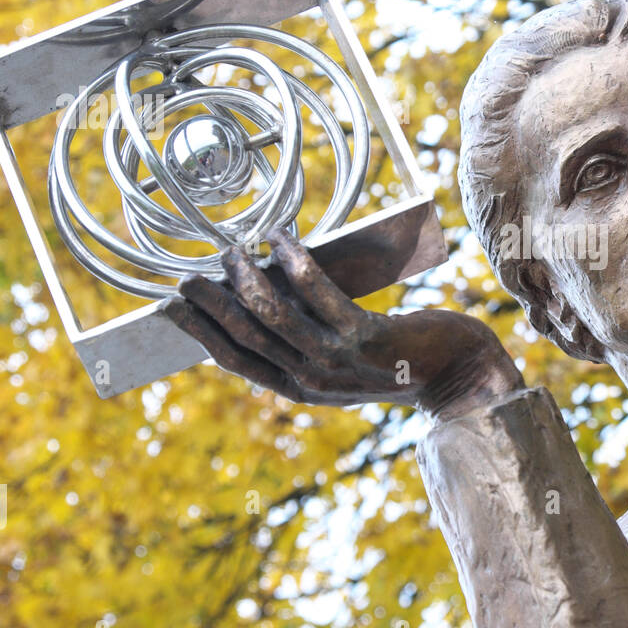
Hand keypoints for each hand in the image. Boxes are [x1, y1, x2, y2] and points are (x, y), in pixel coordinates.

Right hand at [159, 228, 524, 421]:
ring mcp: (338, 361)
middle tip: (186, 273)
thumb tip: (262, 297)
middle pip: (246, 337)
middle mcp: (313, 380)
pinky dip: (293, 261)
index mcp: (300, 389)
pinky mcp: (366, 337)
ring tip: (231, 249)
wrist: (457, 375)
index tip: (171, 307)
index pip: (236, 361)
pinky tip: (280, 237)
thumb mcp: (342, 361)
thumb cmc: (399, 360)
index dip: (201, 333)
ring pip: (274, 314)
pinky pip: (318, 293)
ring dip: (246, 278)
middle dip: (211, 304)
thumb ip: (305, 342)